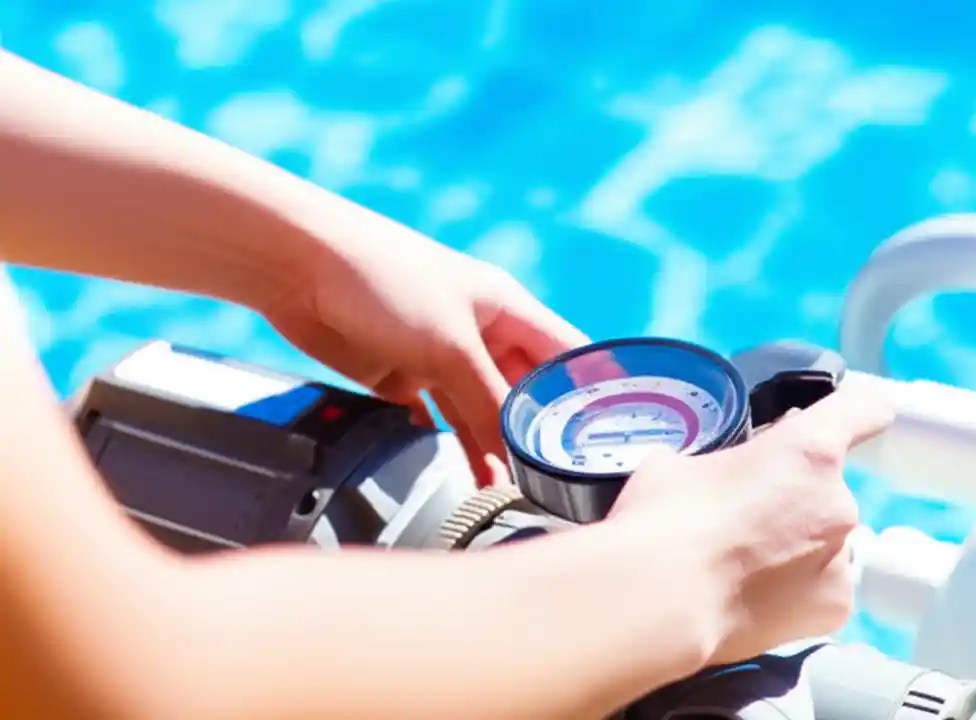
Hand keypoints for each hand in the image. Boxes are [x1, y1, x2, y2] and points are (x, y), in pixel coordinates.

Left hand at [261, 206, 588, 484]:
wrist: (297, 264)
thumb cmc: (382, 279)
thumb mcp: (449, 345)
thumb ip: (486, 402)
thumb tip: (515, 454)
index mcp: (507, 310)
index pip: (565, 357)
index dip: (588, 396)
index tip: (603, 443)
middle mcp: (479, 332)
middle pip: (521, 391)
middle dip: (533, 433)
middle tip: (547, 482)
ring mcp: (438, 354)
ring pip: (476, 411)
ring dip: (488, 448)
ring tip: (502, 493)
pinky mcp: (399, 373)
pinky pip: (433, 417)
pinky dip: (443, 443)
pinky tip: (455, 472)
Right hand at [607, 378, 892, 664]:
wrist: (661, 604)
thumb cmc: (664, 520)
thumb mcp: (680, 463)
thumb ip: (716, 459)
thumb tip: (706, 474)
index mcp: (810, 450)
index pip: (865, 409)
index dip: (853, 412)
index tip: (842, 420)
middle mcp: (840, 501)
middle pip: (828, 489)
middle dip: (793, 498)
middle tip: (745, 519)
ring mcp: (842, 559)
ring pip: (824, 543)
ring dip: (795, 547)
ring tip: (743, 568)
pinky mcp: (835, 608)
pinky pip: (820, 589)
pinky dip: (794, 593)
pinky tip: (754, 600)